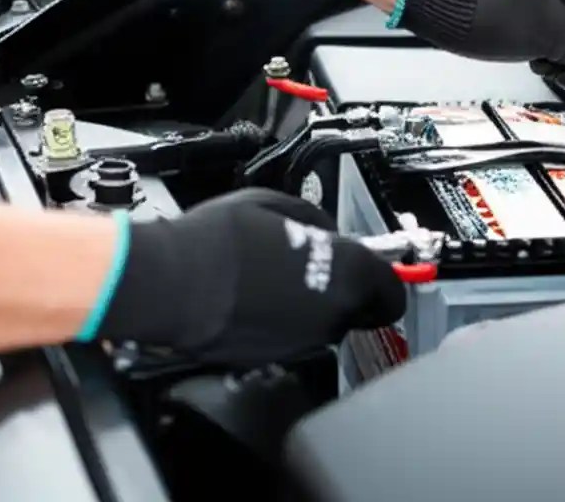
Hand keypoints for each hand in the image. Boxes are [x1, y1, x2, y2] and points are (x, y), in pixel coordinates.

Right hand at [95, 189, 404, 367]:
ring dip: (310, 308)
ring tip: (272, 282)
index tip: (374, 274)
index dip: (385, 283)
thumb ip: (316, 222)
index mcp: (346, 272)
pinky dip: (280, 325)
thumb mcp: (277, 204)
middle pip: (358, 310)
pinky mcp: (273, 359)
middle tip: (317, 272)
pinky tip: (252, 302)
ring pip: (323, 326)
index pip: (393, 292)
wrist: (172, 284)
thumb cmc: (220, 240)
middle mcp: (332, 313)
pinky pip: (290, 339)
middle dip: (344, 293)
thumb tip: (326, 233)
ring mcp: (303, 342)